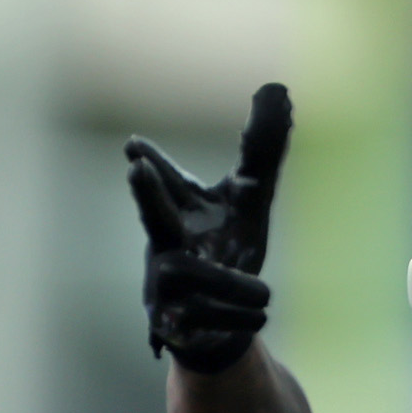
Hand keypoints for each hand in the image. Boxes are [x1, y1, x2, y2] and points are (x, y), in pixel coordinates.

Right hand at [126, 83, 291, 372]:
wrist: (218, 324)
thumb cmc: (228, 248)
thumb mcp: (251, 199)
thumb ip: (262, 150)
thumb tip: (278, 88)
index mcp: (180, 211)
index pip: (167, 183)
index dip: (152, 165)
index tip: (133, 147)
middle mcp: (165, 244)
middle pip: (154, 218)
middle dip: (147, 196)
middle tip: (134, 170)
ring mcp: (163, 286)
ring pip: (196, 279)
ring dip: (234, 285)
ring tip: (266, 295)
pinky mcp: (170, 324)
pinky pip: (207, 320)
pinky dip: (240, 318)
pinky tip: (258, 318)